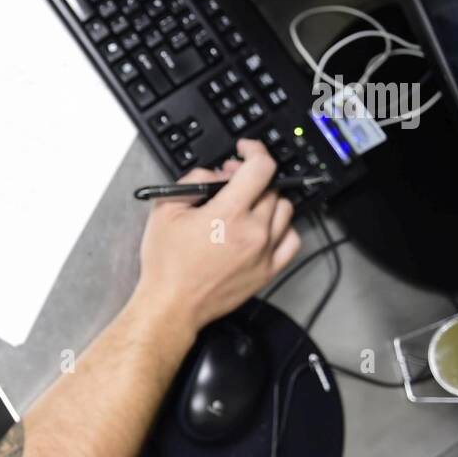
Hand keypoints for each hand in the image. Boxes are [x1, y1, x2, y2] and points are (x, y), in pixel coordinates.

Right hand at [133, 140, 300, 332]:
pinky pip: (292, 240)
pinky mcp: (268, 271)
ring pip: (285, 211)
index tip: (246, 151)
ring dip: (269, 200)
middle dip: (253, 177)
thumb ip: (193, 182)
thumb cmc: (166, 265)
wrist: (171, 305)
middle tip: (234, 181)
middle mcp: (252, 232)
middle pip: (271, 188)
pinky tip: (266, 228)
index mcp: (228, 214)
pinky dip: (283, 228)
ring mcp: (264, 253)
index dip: (255, 151)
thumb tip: (215, 175)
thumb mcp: (165, 211)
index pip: (261, 168)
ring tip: (248, 205)